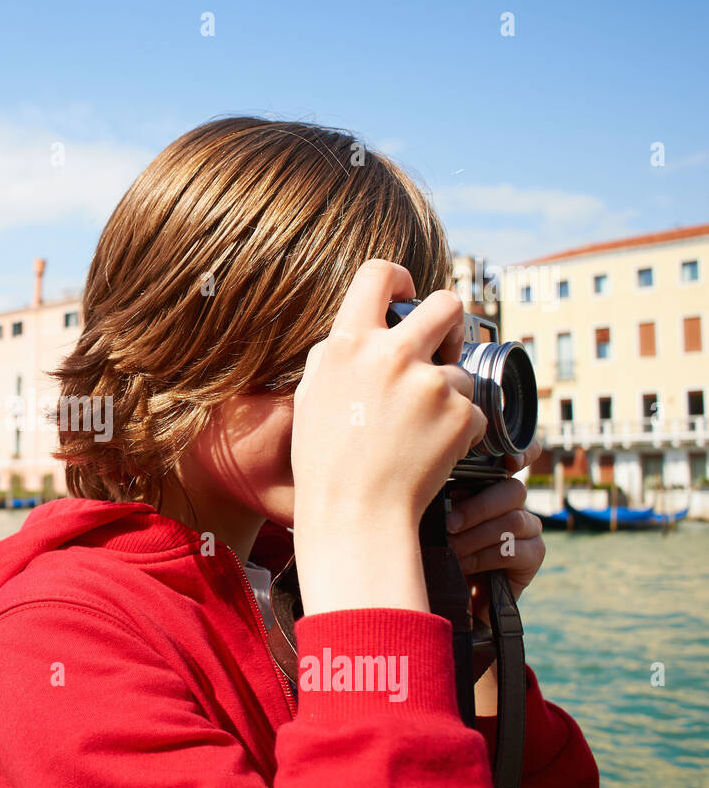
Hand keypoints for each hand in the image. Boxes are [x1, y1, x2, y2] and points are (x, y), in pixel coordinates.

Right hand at [292, 260, 487, 614]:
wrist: (355, 513)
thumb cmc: (325, 462)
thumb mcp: (312, 396)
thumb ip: (337, 355)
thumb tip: (363, 331)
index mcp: (349, 344)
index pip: (379, 274)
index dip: (399, 278)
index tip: (405, 296)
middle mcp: (391, 354)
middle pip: (447, 303)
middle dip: (451, 323)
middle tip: (444, 349)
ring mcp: (430, 383)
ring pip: (461, 370)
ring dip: (450, 394)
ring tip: (421, 431)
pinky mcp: (461, 414)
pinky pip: (474, 411)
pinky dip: (461, 431)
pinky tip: (432, 452)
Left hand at [445, 439, 546, 603]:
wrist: (446, 595)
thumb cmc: (435, 549)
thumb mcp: (431, 519)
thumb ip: (440, 498)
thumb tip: (431, 483)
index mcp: (488, 484)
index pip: (518, 457)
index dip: (524, 451)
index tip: (510, 462)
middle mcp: (512, 502)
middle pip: (513, 491)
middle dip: (477, 508)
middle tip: (448, 525)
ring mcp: (527, 527)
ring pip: (513, 521)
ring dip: (476, 537)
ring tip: (452, 549)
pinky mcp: (533, 554)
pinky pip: (515, 550)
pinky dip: (484, 557)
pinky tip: (464, 564)